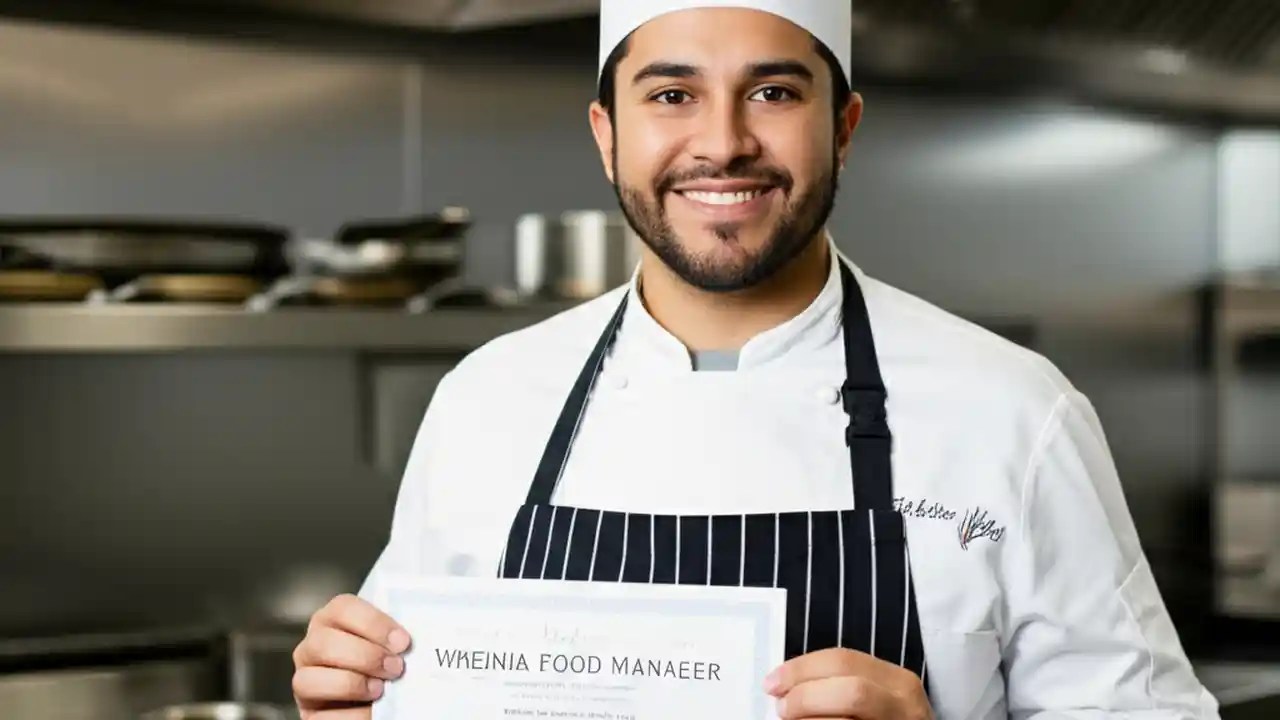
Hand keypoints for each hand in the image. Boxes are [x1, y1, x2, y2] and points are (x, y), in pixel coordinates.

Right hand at [292, 594, 412, 719]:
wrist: (379, 704)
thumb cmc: (388, 667)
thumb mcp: (390, 645)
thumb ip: (395, 637)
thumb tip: (416, 638)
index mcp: (332, 622)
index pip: (342, 608)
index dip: (373, 622)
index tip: (403, 641)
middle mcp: (311, 650)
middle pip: (323, 642)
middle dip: (365, 656)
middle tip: (396, 668)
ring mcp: (306, 683)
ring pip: (309, 679)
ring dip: (350, 684)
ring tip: (380, 691)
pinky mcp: (310, 714)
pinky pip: (321, 716)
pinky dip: (350, 715)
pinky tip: (371, 712)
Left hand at [764, 648, 931, 719]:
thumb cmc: (887, 719)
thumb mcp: (878, 695)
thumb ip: (842, 683)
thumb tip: (787, 684)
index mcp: (899, 682)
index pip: (843, 661)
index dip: (800, 669)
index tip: (772, 681)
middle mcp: (905, 707)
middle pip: (849, 690)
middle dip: (806, 696)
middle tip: (781, 707)